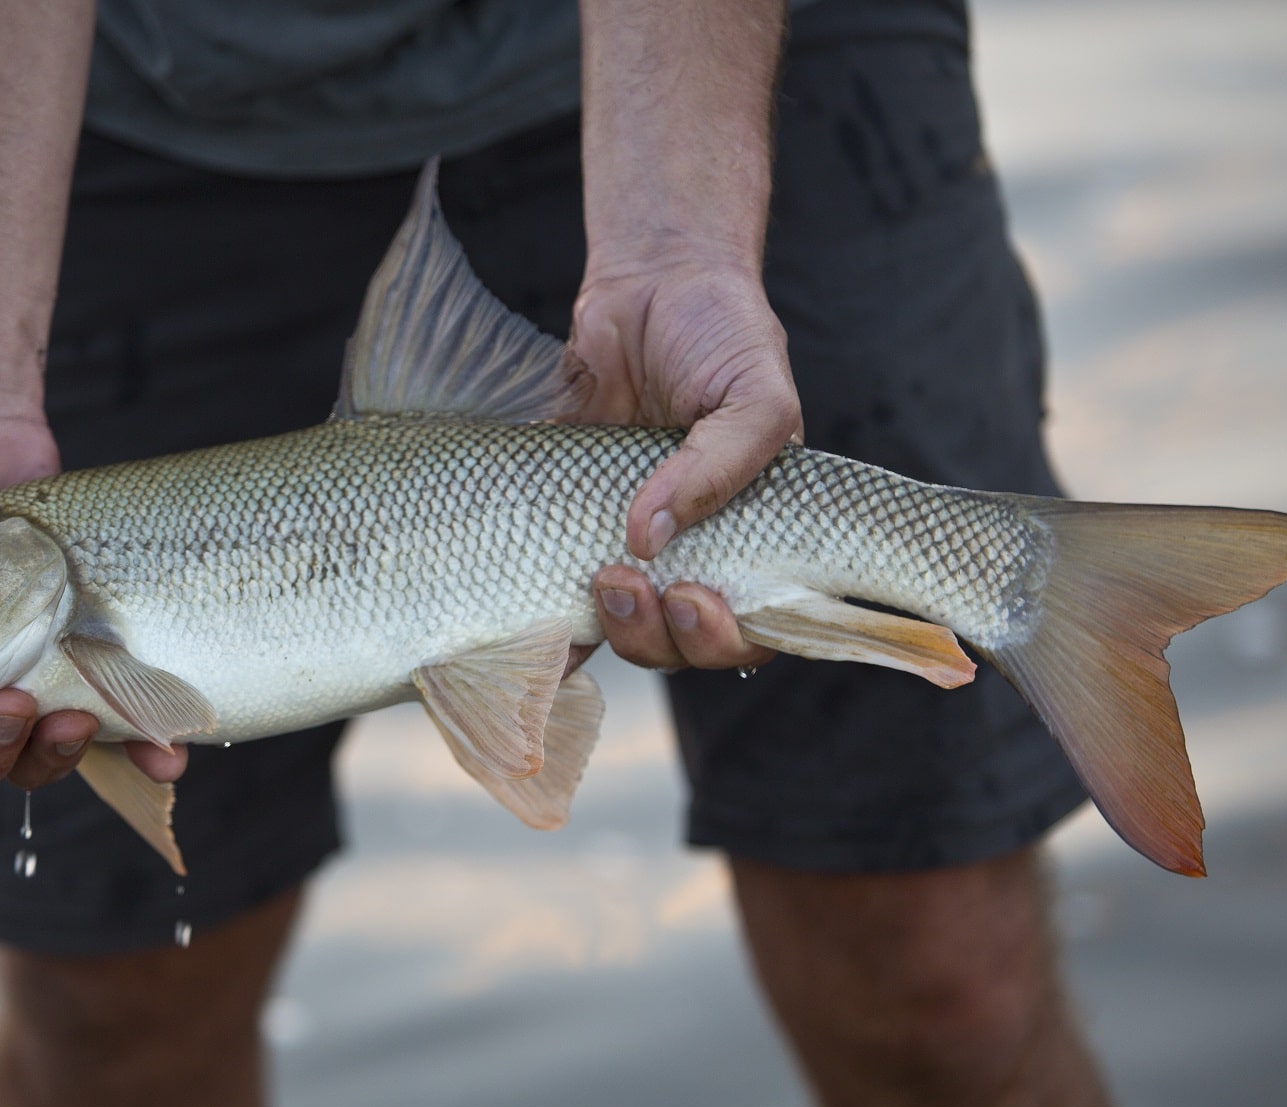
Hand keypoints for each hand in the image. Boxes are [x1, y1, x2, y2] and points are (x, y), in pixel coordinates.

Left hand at [570, 255, 798, 670]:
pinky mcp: (569, 523)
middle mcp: (697, 554)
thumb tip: (647, 535)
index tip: (694, 597)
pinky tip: (529, 628)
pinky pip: (557, 595)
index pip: (755, 625)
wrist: (652, 282)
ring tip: (601, 577)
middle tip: (632, 582)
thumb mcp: (755, 394)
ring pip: (626, 630)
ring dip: (613, 627)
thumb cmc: (723, 337)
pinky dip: (543, 624)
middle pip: (685, 644)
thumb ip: (720, 466)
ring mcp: (631, 544)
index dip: (728, 638)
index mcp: (756, 538)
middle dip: (662, 636)